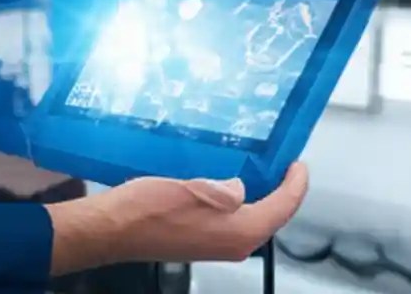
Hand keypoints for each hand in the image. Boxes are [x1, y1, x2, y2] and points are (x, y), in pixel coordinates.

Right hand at [45, 162, 308, 274]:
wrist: (113, 230)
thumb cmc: (148, 209)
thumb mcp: (193, 189)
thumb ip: (225, 189)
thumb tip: (239, 188)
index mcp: (240, 232)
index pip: (283, 207)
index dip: (295, 183)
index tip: (297, 164)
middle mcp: (234, 245)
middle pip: (270, 216)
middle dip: (278, 190)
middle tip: (278, 164)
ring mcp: (216, 246)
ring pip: (249, 220)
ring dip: (256, 196)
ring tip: (253, 169)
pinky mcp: (200, 242)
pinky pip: (230, 222)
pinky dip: (235, 203)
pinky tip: (221, 182)